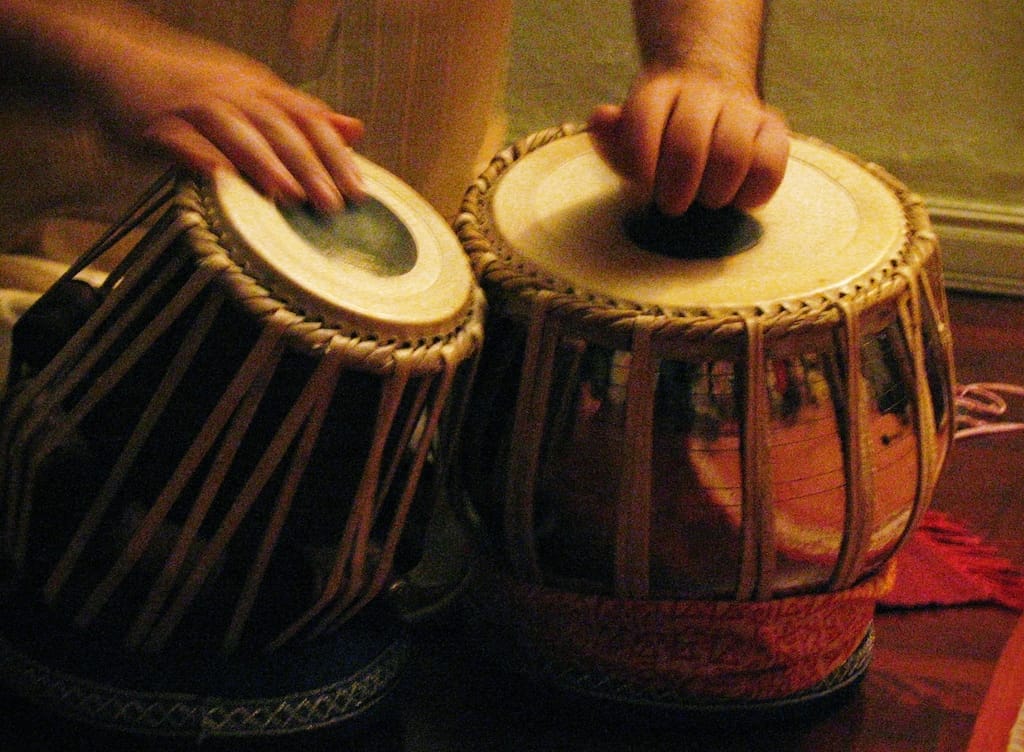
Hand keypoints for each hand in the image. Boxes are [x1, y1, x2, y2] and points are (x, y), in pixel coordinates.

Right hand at [88, 24, 365, 212]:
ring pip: (237, 133)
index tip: (358, 190)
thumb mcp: (254, 93)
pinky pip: (184, 142)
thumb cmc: (196, 86)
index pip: (309, 120)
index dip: (335, 155)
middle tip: (331, 203)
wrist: (119, 59)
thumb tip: (356, 130)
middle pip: (279, 129)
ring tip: (289, 194)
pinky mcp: (158, 123)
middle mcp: (233, 93)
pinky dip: (203, 159)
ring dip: (264, 163)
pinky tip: (223, 180)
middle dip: (309, 167)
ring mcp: (195, 106)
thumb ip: (303, 116)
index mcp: (261, 89)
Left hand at [588, 65, 788, 215]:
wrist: (709, 93)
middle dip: (676, 188)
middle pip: (687, 145)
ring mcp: (742, 108)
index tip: (645, 183)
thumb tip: (602, 118)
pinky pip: (770, 166)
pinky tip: (737, 198)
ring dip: (714, 193)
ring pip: (733, 156)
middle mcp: (702, 92)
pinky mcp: (773, 129)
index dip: (641, 164)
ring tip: (706, 199)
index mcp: (659, 90)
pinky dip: (751, 194)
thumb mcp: (628, 132)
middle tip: (673, 204)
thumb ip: (612, 136)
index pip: (643, 123)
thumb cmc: (659, 132)